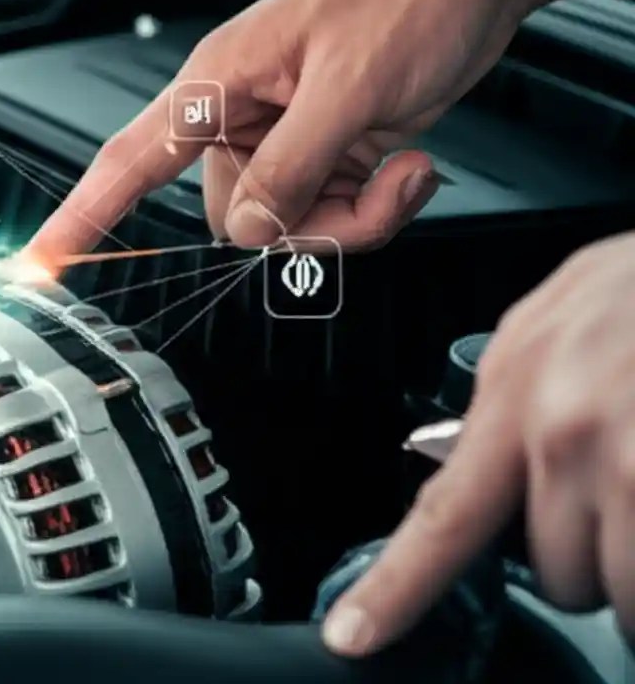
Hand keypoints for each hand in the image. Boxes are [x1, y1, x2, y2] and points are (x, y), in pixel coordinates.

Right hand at [23, 0, 594, 265]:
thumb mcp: (347, 86)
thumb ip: (290, 168)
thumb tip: (250, 231)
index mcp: (217, 85)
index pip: (128, 162)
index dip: (79, 217)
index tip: (38, 265)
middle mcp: (241, 116)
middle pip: (234, 220)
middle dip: (306, 225)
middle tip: (364, 190)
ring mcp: (285, 138)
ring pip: (285, 227)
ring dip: (350, 219)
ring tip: (398, 172)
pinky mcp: (327, 153)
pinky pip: (327, 216)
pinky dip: (372, 209)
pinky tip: (405, 169)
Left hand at [323, 231, 634, 655]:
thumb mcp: (553, 323)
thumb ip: (510, 398)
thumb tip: (470, 458)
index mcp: (515, 389)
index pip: (442, 514)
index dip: (394, 589)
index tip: (351, 635)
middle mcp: (565, 433)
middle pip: (555, 572)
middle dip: (588, 556)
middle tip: (620, 493)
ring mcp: (629, 463)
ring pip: (617, 588)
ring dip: (634, 564)